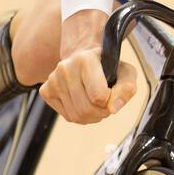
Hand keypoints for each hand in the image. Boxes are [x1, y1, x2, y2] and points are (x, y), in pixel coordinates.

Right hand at [41, 8, 136, 124]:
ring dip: (92, 116)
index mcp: (85, 59)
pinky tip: (85, 104)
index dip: (110, 101)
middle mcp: (65, 68)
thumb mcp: (126, 72)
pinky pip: (67, 116)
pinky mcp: (46, 90)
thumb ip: (127, 88)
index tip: (112, 94)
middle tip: (107, 105)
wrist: (85, 58)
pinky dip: (80, 116)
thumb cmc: (108, 66)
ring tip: (97, 104)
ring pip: (76, 116)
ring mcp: (53, 79)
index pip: (99, 96)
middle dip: (101, 113)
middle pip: (86, 109)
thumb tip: (113, 108)